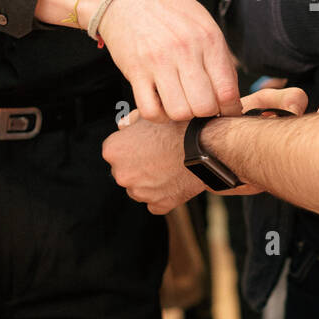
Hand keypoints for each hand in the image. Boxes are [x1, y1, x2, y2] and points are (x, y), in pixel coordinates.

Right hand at [97, 0, 242, 121]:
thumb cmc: (168, 9)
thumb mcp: (202, 22)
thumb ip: (219, 56)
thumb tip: (232, 94)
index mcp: (208, 39)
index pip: (227, 90)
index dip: (230, 109)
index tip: (226, 111)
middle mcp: (185, 50)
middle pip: (204, 106)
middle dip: (206, 114)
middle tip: (201, 107)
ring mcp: (158, 62)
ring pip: (179, 112)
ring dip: (182, 115)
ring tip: (181, 103)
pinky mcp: (135, 72)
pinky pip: (150, 110)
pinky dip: (158, 115)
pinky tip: (161, 104)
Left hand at [102, 84, 307, 212]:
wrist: (206, 145)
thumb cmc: (180, 126)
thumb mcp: (151, 115)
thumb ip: (132, 121)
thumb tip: (123, 125)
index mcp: (113, 150)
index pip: (115, 150)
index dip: (133, 146)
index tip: (148, 142)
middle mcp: (121, 173)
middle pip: (127, 170)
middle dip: (140, 165)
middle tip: (161, 153)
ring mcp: (140, 191)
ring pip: (141, 187)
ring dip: (152, 181)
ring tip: (171, 165)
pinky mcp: (158, 204)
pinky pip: (157, 202)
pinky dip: (165, 194)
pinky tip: (176, 180)